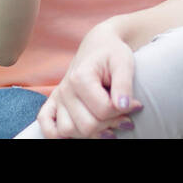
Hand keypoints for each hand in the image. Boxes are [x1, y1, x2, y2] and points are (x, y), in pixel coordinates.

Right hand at [37, 23, 142, 138]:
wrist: (98, 46)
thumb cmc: (112, 54)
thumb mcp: (124, 63)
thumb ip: (124, 84)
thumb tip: (124, 106)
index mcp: (81, 77)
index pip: (103, 110)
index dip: (124, 112)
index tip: (136, 105)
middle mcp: (65, 89)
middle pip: (86, 125)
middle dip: (110, 124)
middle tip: (125, 118)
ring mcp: (58, 98)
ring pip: (68, 131)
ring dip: (91, 133)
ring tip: (108, 126)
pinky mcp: (53, 104)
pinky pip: (47, 127)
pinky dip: (58, 135)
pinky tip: (81, 132)